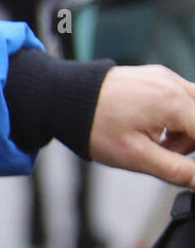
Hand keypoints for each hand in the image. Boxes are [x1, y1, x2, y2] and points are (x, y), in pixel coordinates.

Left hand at [88, 64, 194, 185]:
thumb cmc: (95, 126)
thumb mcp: (137, 156)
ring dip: (185, 130)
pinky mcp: (154, 77)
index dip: (194, 155)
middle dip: (191, 142)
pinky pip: (178, 99)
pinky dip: (173, 116)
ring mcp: (163, 77)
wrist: (65, 98)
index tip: (176, 161)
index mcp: (173, 102)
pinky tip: (148, 127)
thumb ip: (177, 170)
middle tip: (163, 151)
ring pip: (194, 108)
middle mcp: (173, 83)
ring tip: (152, 141)